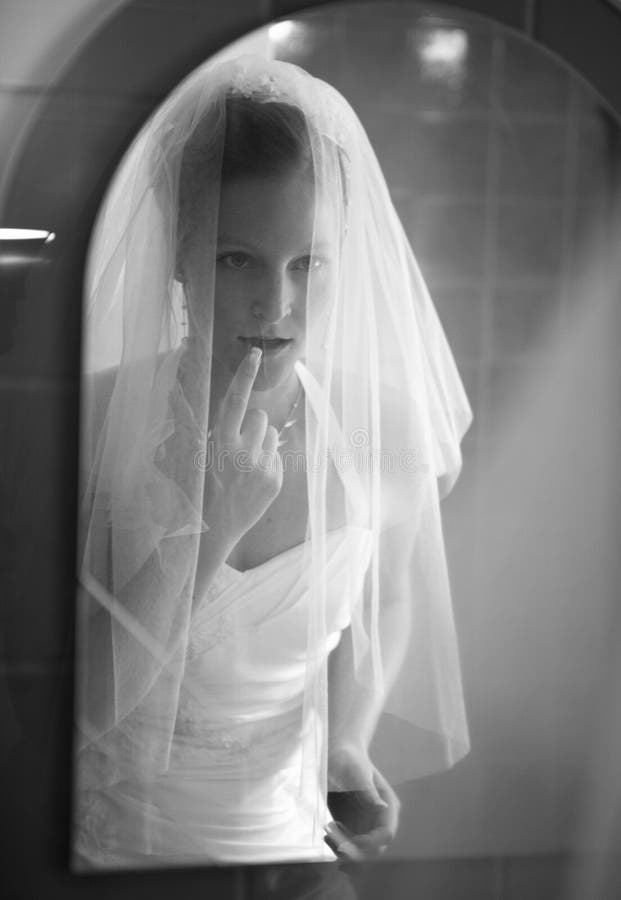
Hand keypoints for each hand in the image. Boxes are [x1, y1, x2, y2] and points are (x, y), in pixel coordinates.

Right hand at [203, 348, 282, 542]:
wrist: (210, 533)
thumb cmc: (193, 493)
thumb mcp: (184, 459)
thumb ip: (184, 427)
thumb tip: (171, 394)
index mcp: (220, 444)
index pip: (235, 400)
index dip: (244, 374)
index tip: (254, 353)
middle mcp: (246, 454)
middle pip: (259, 416)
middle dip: (248, 423)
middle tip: (234, 443)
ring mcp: (264, 468)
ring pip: (270, 434)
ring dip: (258, 442)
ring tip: (242, 463)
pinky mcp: (276, 481)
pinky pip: (276, 456)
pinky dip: (265, 462)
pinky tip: (249, 479)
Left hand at [327, 745, 399, 858]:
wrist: (338, 754)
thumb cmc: (349, 758)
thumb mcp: (356, 771)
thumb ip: (368, 790)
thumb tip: (382, 808)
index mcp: (388, 805)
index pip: (385, 834)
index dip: (369, 843)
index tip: (347, 842)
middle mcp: (380, 818)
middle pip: (376, 849)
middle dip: (356, 852)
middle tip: (334, 845)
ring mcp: (367, 824)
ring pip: (362, 852)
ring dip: (345, 851)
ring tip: (327, 835)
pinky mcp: (353, 826)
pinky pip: (350, 845)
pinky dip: (338, 845)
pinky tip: (327, 833)